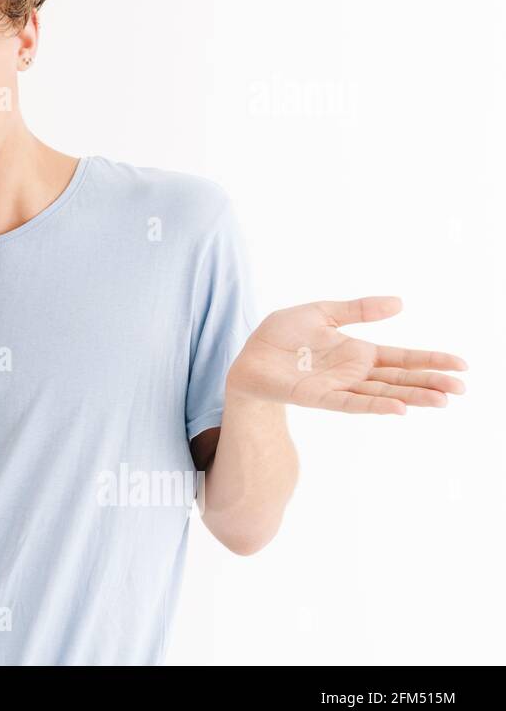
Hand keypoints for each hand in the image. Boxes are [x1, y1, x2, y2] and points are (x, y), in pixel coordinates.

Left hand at [226, 296, 466, 414]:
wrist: (248, 355)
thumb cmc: (282, 336)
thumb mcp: (322, 313)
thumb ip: (358, 310)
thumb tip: (400, 302)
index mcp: (357, 353)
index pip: (402, 357)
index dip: (430, 360)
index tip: (461, 364)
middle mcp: (353, 373)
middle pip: (400, 378)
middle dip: (430, 382)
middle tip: (462, 387)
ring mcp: (338, 387)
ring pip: (382, 393)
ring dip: (411, 396)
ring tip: (441, 399)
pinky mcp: (318, 397)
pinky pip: (351, 402)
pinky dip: (375, 405)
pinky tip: (399, 407)